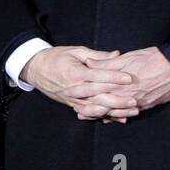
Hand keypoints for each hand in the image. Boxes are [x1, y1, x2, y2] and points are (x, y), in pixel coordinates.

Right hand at [22, 46, 138, 121]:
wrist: (35, 69)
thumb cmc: (56, 57)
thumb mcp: (76, 51)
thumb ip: (97, 56)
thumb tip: (117, 54)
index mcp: (75, 73)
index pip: (98, 76)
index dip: (114, 77)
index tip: (129, 78)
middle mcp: (73, 89)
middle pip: (99, 95)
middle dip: (118, 99)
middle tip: (134, 100)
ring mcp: (72, 99)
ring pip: (95, 108)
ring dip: (113, 112)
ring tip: (129, 112)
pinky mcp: (71, 104)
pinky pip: (88, 113)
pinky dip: (102, 117)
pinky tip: (116, 119)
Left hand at [83, 47, 169, 115]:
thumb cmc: (153, 59)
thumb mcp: (128, 58)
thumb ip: (107, 63)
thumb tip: (89, 63)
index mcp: (120, 83)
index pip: (98, 90)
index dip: (85, 95)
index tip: (74, 97)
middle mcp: (127, 95)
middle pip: (105, 105)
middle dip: (91, 110)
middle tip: (79, 113)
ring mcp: (137, 103)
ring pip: (117, 112)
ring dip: (105, 115)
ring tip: (94, 118)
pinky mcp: (146, 106)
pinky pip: (130, 114)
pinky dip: (120, 116)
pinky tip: (113, 118)